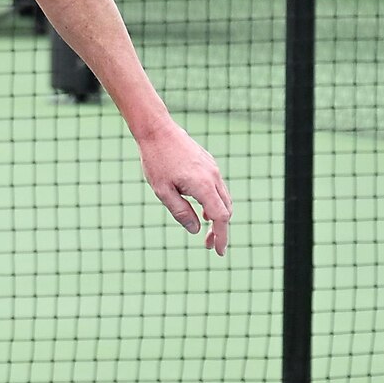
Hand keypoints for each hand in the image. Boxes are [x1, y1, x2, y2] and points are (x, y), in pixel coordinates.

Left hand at [138, 122, 231, 255]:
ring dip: (218, 216)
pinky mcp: (209, 163)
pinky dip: (215, 202)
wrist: (158, 131)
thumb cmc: (157, 161)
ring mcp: (213, 169)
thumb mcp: (163, 192)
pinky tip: (204, 209)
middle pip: (226, 209)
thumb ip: (180, 212)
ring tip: (206, 229)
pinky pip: (218, 187)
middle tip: (208, 245)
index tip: (218, 251)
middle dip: (220, 230)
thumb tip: (196, 230)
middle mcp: (213, 177)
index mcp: (203, 185)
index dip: (221, 236)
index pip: (220, 217)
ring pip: (224, 198)